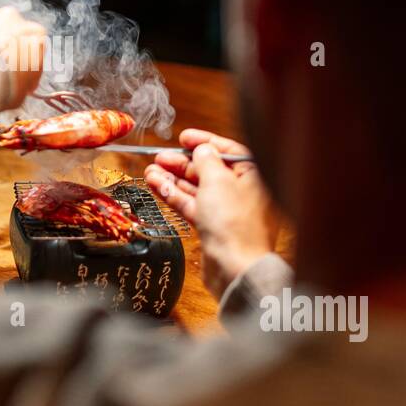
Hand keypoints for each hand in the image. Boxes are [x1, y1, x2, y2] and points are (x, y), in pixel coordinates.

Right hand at [144, 129, 279, 299]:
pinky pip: (192, 206)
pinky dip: (174, 196)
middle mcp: (243, 193)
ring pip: (197, 189)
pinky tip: (156, 186)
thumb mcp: (217, 180)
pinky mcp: (213, 228)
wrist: (234, 268)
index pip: (228, 151)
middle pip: (210, 170)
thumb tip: (202, 149)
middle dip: (183, 163)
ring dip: (173, 179)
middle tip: (160, 157)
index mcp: (254, 177)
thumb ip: (207, 159)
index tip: (184, 138)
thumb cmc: (234, 224)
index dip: (205, 142)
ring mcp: (228, 212)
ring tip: (150, 171)